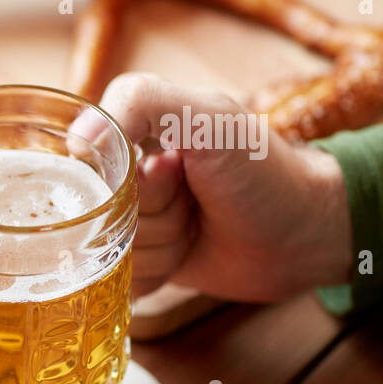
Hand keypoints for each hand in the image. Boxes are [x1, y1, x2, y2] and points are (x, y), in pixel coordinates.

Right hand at [91, 72, 354, 300]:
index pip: (83, 162)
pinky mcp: (142, 264)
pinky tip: (185, 256)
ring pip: (105, 250)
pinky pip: (116, 281)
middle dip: (147, 215)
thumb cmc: (262, 170)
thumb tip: (77, 139)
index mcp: (129, 133)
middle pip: (95, 212)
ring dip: (158, 246)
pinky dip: (153, 275)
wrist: (305, 237)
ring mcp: (131, 224)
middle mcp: (123, 179)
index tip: (165, 172)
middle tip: (190, 202)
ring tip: (195, 228)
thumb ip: (142, 102)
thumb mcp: (207, 117)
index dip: (120, 178)